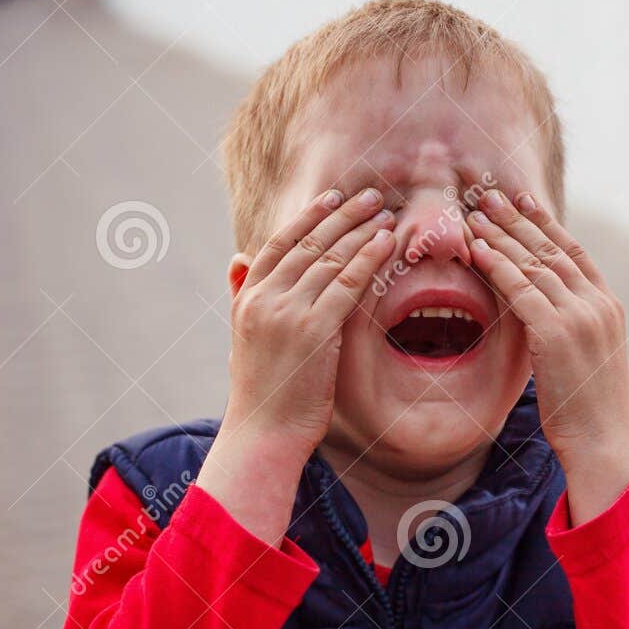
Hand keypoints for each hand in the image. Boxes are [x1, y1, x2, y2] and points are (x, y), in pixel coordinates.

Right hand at [196, 188, 395, 544]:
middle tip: (373, 195)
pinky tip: (388, 244)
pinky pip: (348, 284)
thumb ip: (243, 295)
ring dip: (362, 232)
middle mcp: (264, 298)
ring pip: (331, 259)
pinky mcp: (314, 331)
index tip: (334, 197)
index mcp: (248, 297)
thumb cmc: (262, 390)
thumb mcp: (243, 336)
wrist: (263, 433)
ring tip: (387, 214)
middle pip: (310, 243)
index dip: (310, 216)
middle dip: (344, 216)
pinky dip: (370, 259)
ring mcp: (288, 313)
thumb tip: (239, 258)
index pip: (281, 242)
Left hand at [467, 189, 628, 522]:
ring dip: (500, 236)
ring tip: (473, 215)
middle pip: (550, 249)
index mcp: (608, 307)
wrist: (605, 442)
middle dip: (517, 219)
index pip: (574, 252)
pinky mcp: (555, 333)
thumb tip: (556, 321)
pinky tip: (476, 251)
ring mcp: (579, 316)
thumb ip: (577, 331)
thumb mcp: (591, 360)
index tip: (522, 202)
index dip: (545, 224)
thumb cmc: (593, 411)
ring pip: (532, 263)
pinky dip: (496, 265)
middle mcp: (596, 304)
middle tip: (488, 195)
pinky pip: (519, 288)